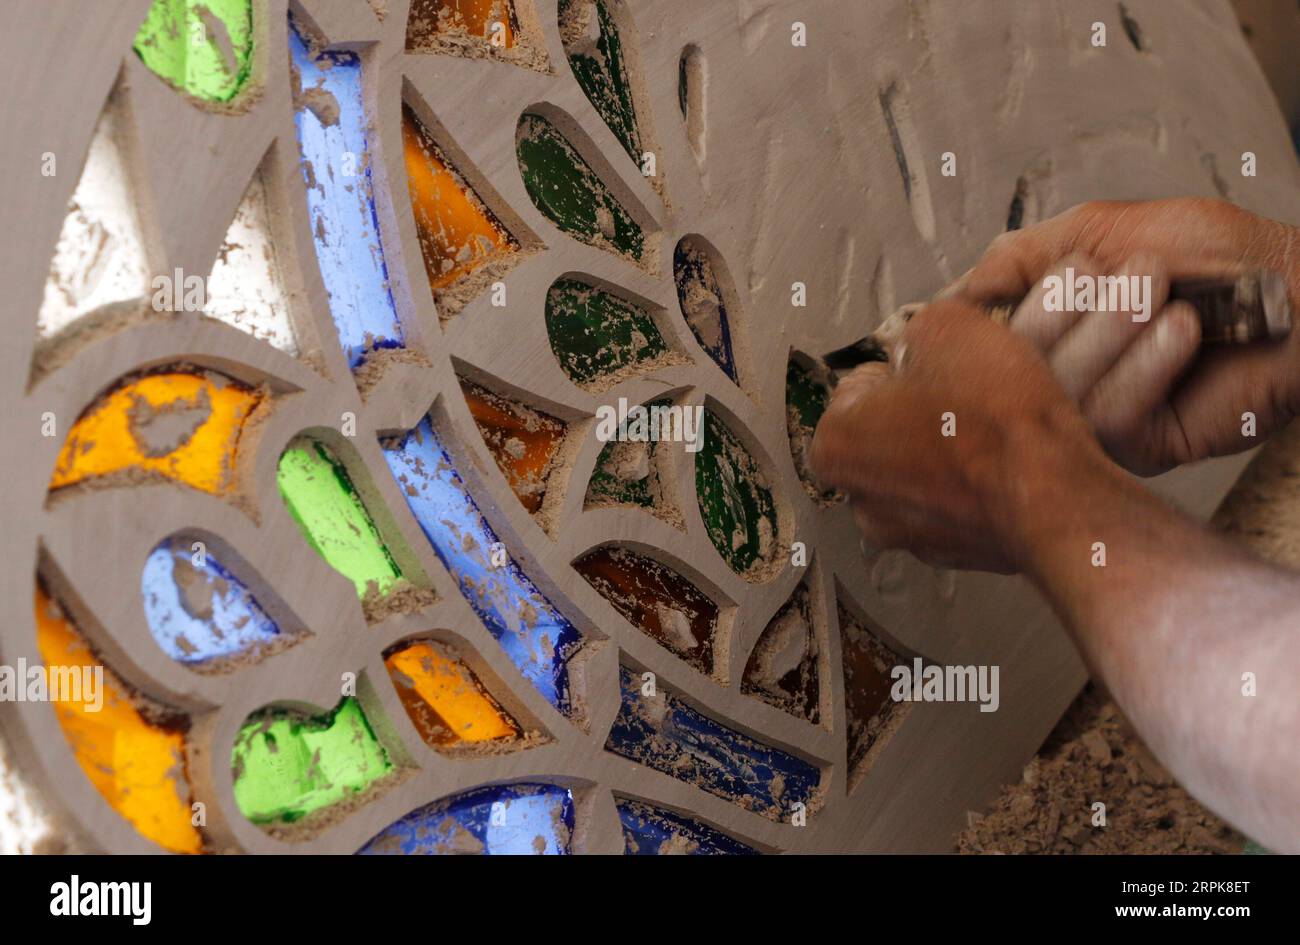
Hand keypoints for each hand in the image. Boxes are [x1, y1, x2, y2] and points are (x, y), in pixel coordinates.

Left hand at [810, 299, 1107, 572]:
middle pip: (887, 436)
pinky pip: (958, 507)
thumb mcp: (947, 327)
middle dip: (920, 415)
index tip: (938, 367)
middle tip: (968, 397)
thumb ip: (915, 333)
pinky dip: (976, 489)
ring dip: (949, 455)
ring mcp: (905, 536)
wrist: (1055, 495)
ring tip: (994, 433)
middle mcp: (860, 500)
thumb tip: (920, 347)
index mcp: (836, 445)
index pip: (858, 386)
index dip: (904, 367)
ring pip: (922, 474)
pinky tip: (1007, 469)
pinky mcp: (953, 557)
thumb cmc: (993, 414)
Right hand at [947, 198, 1299, 473]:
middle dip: (1055, 307)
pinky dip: (1143, 366)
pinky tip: (1183, 331)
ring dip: (1108, 329)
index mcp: (1047, 326)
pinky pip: (1103, 417)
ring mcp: (1093, 414)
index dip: (972, 323)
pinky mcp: (1134, 445)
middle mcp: (1061, 375)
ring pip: (1049, 394)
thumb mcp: (1102, 227)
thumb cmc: (1223, 256)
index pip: (974, 340)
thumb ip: (1019, 255)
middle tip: (1100, 276)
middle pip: (999, 368)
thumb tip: (955, 294)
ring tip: (1159, 290)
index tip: (973, 306)